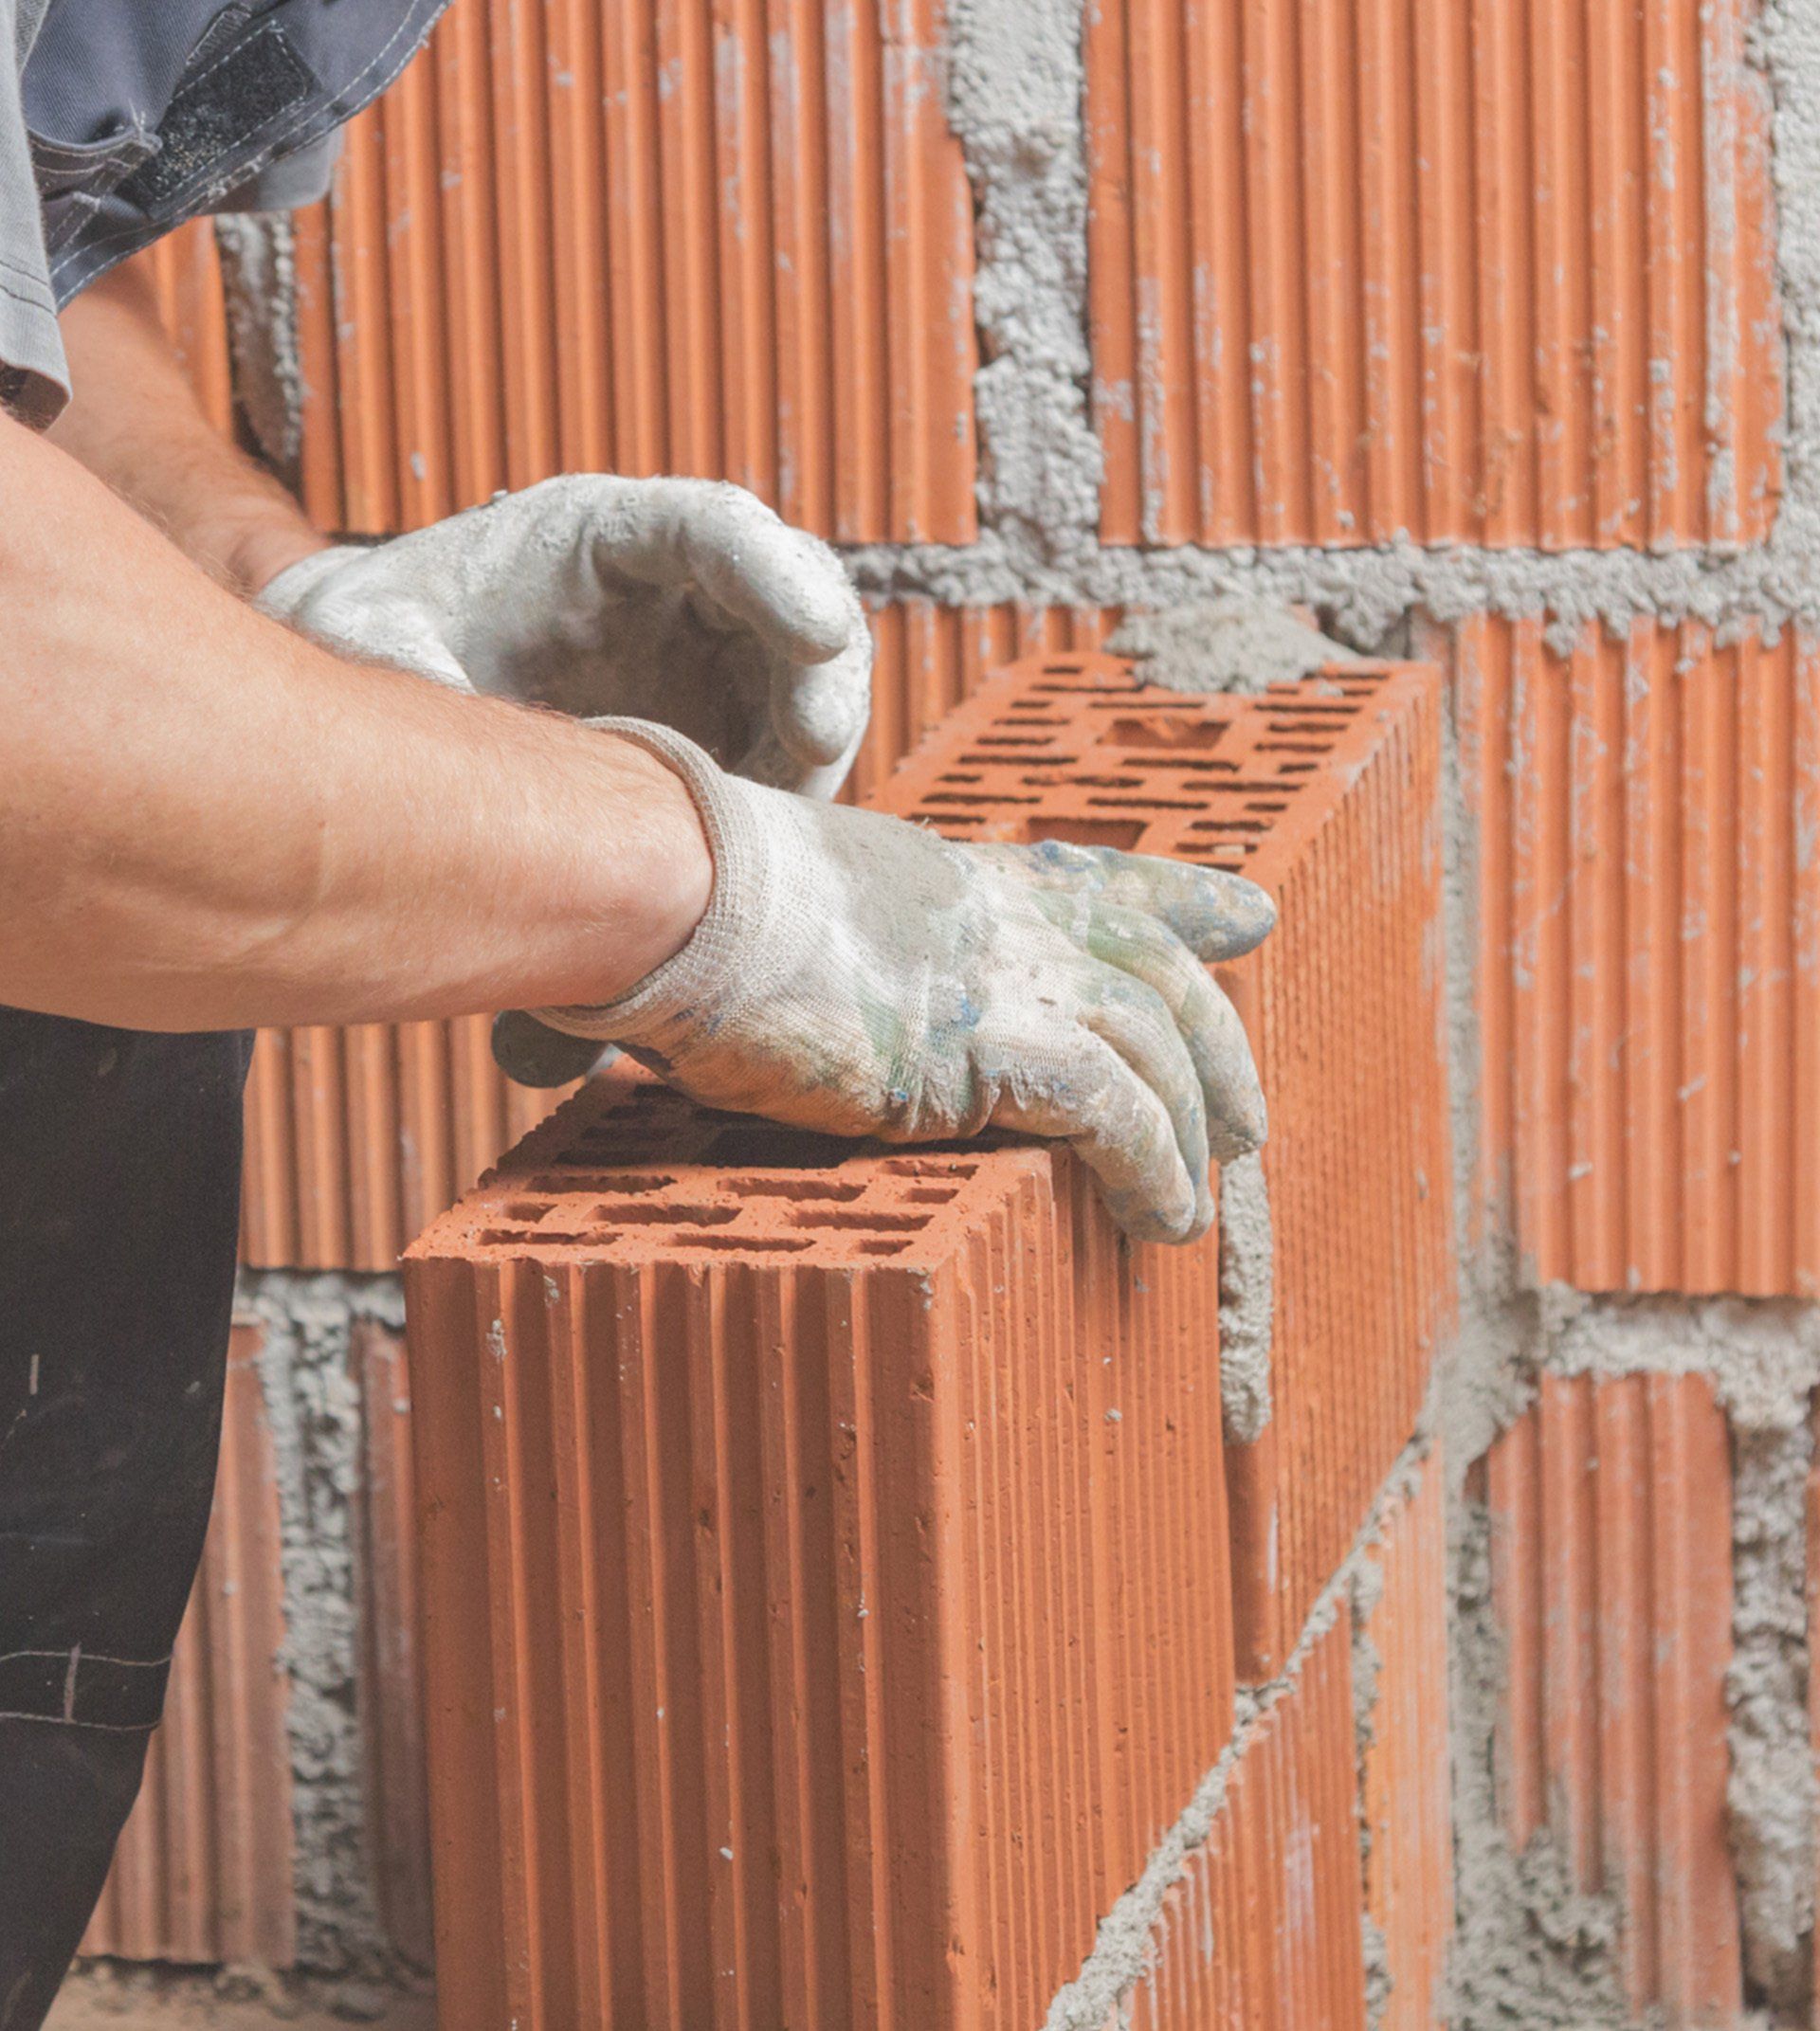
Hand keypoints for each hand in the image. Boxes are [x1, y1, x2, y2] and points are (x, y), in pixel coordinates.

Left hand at [257, 476, 872, 798]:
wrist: (387, 663)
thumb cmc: (383, 629)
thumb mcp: (373, 638)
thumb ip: (405, 664)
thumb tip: (423, 726)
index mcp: (597, 530)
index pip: (714, 529)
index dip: (777, 575)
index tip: (818, 634)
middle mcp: (671, 582)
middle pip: (794, 596)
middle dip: (823, 666)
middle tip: (819, 742)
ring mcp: (704, 649)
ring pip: (807, 674)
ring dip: (817, 738)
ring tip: (789, 810)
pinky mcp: (717, 717)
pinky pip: (783, 744)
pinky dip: (789, 789)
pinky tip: (756, 843)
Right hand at [514, 720, 1275, 1244]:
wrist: (680, 888)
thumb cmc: (697, 901)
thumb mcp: (795, 905)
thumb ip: (841, 949)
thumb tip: (795, 991)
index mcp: (962, 878)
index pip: (1101, 880)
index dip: (1184, 902)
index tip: (1247, 917)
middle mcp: (1005, 919)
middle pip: (1158, 972)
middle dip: (1218, 1048)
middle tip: (1248, 1121)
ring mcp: (1007, 976)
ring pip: (1154, 1050)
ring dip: (1190, 1137)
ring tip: (1195, 1213)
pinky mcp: (992, 1047)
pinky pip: (1115, 1115)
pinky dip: (1154, 1172)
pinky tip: (1161, 1223)